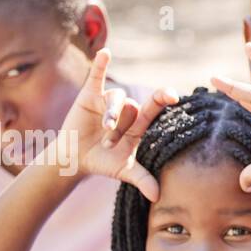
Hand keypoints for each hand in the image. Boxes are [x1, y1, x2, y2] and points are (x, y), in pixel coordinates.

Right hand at [57, 49, 176, 201]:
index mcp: (140, 125)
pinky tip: (106, 54)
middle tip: (139, 115)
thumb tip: (158, 196)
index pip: (155, 109)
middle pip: (136, 107)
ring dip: (112, 115)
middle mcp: (128, 110)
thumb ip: (142, 179)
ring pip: (117, 100)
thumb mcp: (124, 171)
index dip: (164, 99)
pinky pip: (97, 77)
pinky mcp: (91, 95)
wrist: (76, 159)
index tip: (174, 95)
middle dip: (135, 114)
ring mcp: (110, 101)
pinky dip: (101, 65)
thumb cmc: (105, 163)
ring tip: (106, 130)